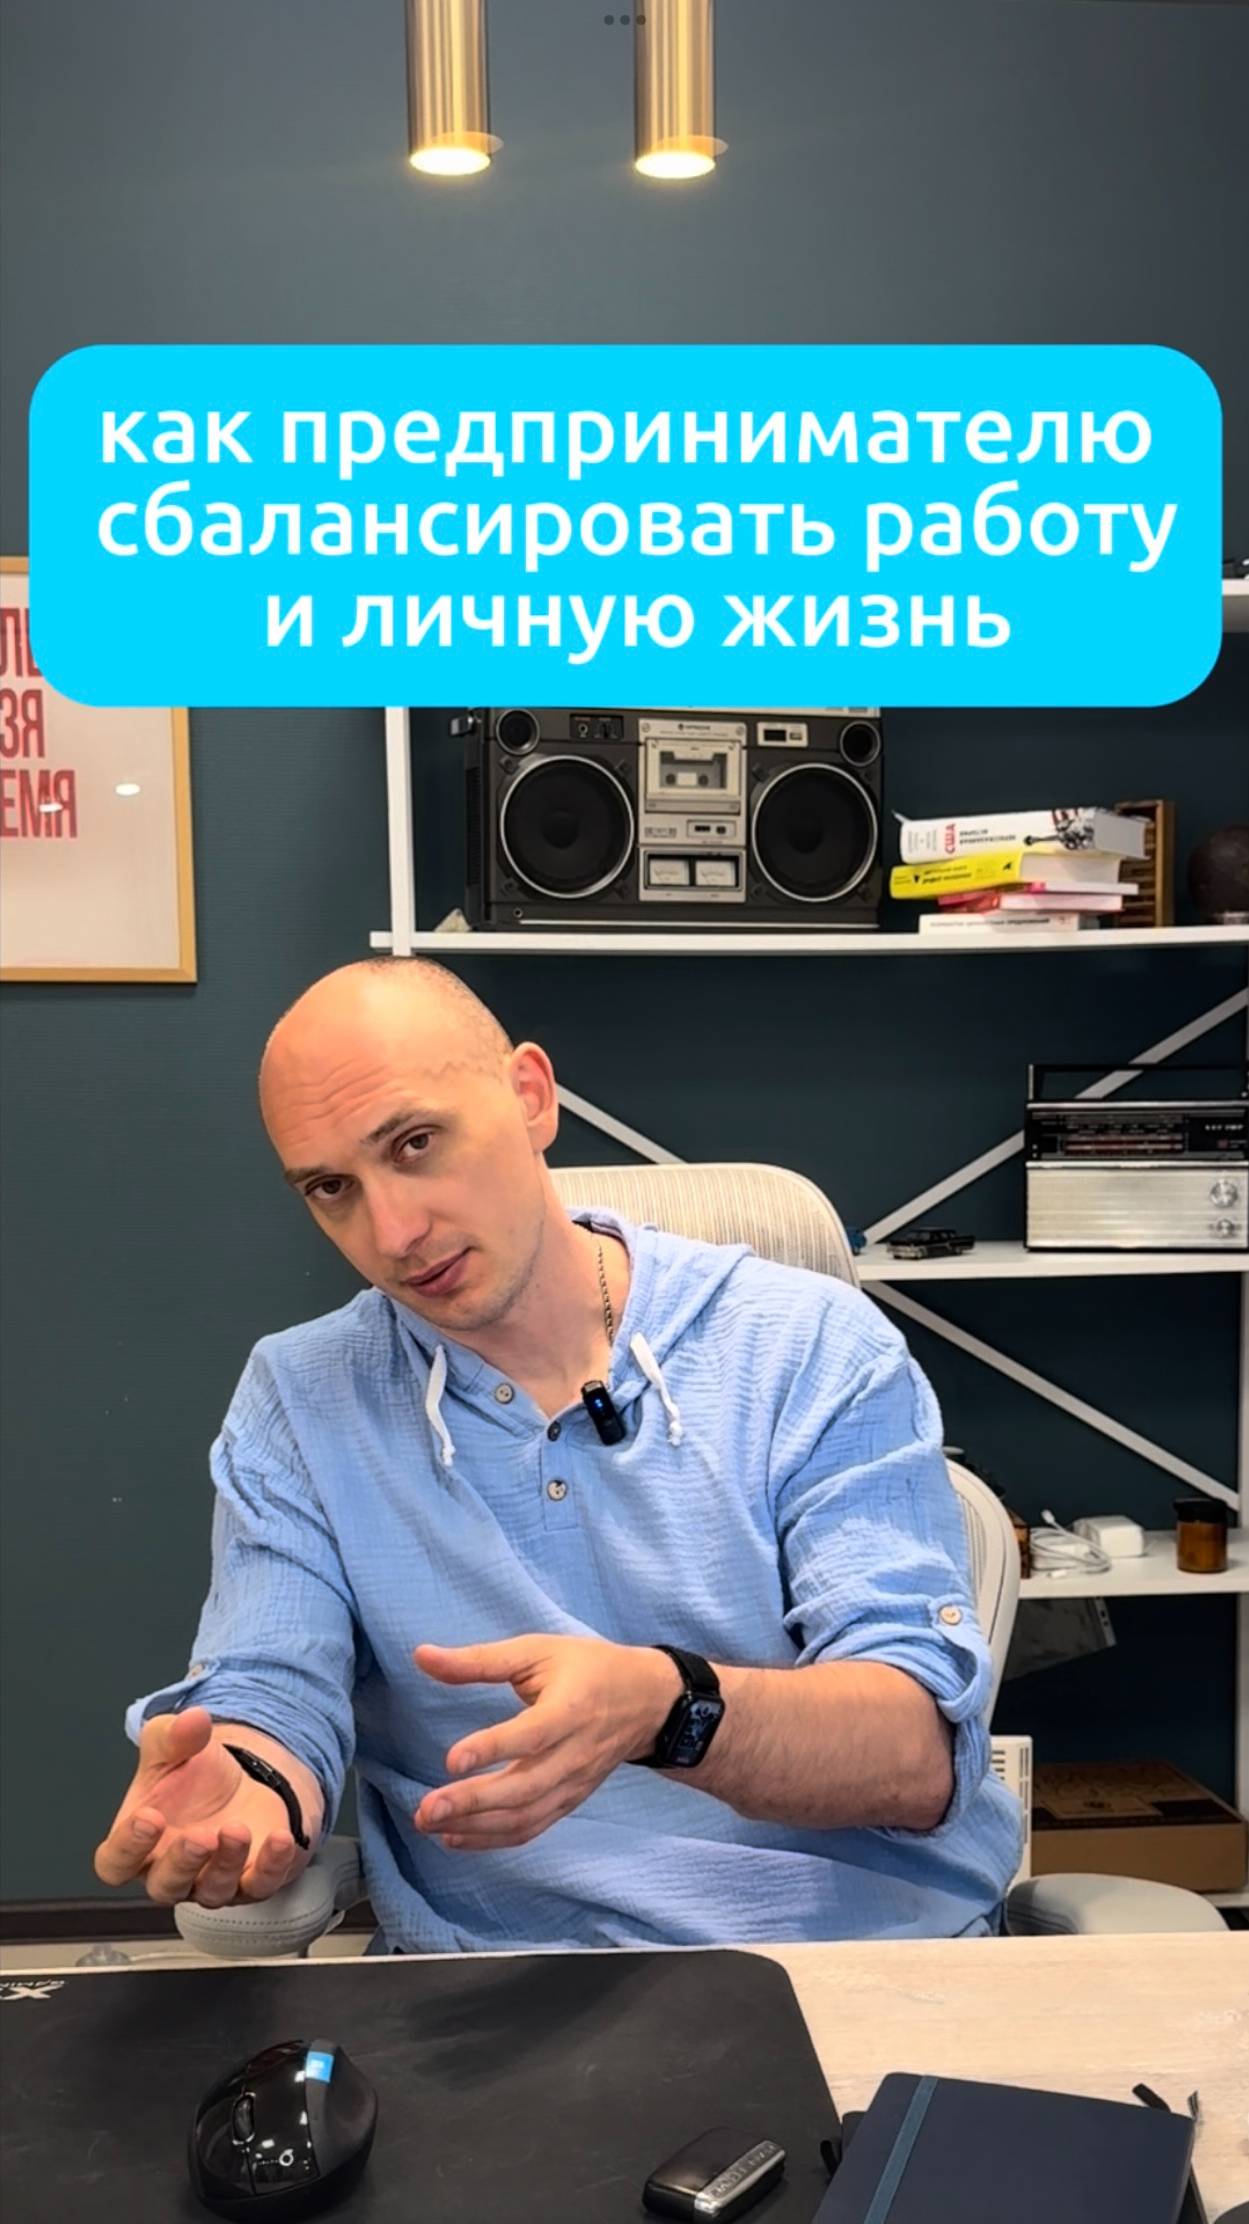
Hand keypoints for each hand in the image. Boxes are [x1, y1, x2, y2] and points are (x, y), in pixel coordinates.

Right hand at [94, 1709, 302, 1906]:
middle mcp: (170, 1871)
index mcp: (137, 1844)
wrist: (238, 1784)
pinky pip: (260, 1885)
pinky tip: (279, 1841)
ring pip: (213, 1890)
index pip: (116, 1862)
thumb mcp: (173, 1748)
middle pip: (166, 1886)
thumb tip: (192, 1720)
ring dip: (226, 1864)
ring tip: (237, 1830)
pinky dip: (271, 1867)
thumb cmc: (191, 1777)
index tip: (148, 1818)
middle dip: (183, 1863)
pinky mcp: (251, 1881)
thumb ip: (173, 1735)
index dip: (128, 1847)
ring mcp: (210, 1881)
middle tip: (199, 1836)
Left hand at [412, 1635, 682, 1852]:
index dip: (492, 1748)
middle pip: (524, 1788)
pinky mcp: (569, 1801)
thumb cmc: (588, 1668)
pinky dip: (492, 1839)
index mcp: (570, 1708)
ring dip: (475, 1827)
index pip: (531, 1735)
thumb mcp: (537, 1650)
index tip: (450, 1760)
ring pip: (524, 1816)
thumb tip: (421, 1656)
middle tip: (426, 1810)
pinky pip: (530, 1828)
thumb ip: (479, 1660)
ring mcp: (573, 1784)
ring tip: (429, 1825)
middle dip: (473, 1803)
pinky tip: (454, 1837)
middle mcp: (574, 1753)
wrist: (647, 1701)